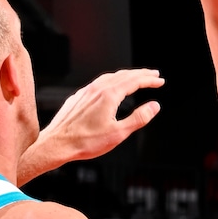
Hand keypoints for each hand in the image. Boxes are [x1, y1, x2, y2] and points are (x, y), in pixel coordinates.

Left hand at [18, 69, 163, 183]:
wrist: (57, 143)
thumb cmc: (86, 141)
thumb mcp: (118, 133)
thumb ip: (138, 118)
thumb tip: (154, 106)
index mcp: (109, 95)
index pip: (134, 81)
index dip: (149, 80)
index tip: (160, 80)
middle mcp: (97, 89)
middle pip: (123, 75)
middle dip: (140, 74)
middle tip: (153, 75)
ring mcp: (86, 91)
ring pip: (110, 77)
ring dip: (125, 76)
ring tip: (135, 78)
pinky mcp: (78, 97)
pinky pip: (98, 83)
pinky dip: (111, 81)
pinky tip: (111, 88)